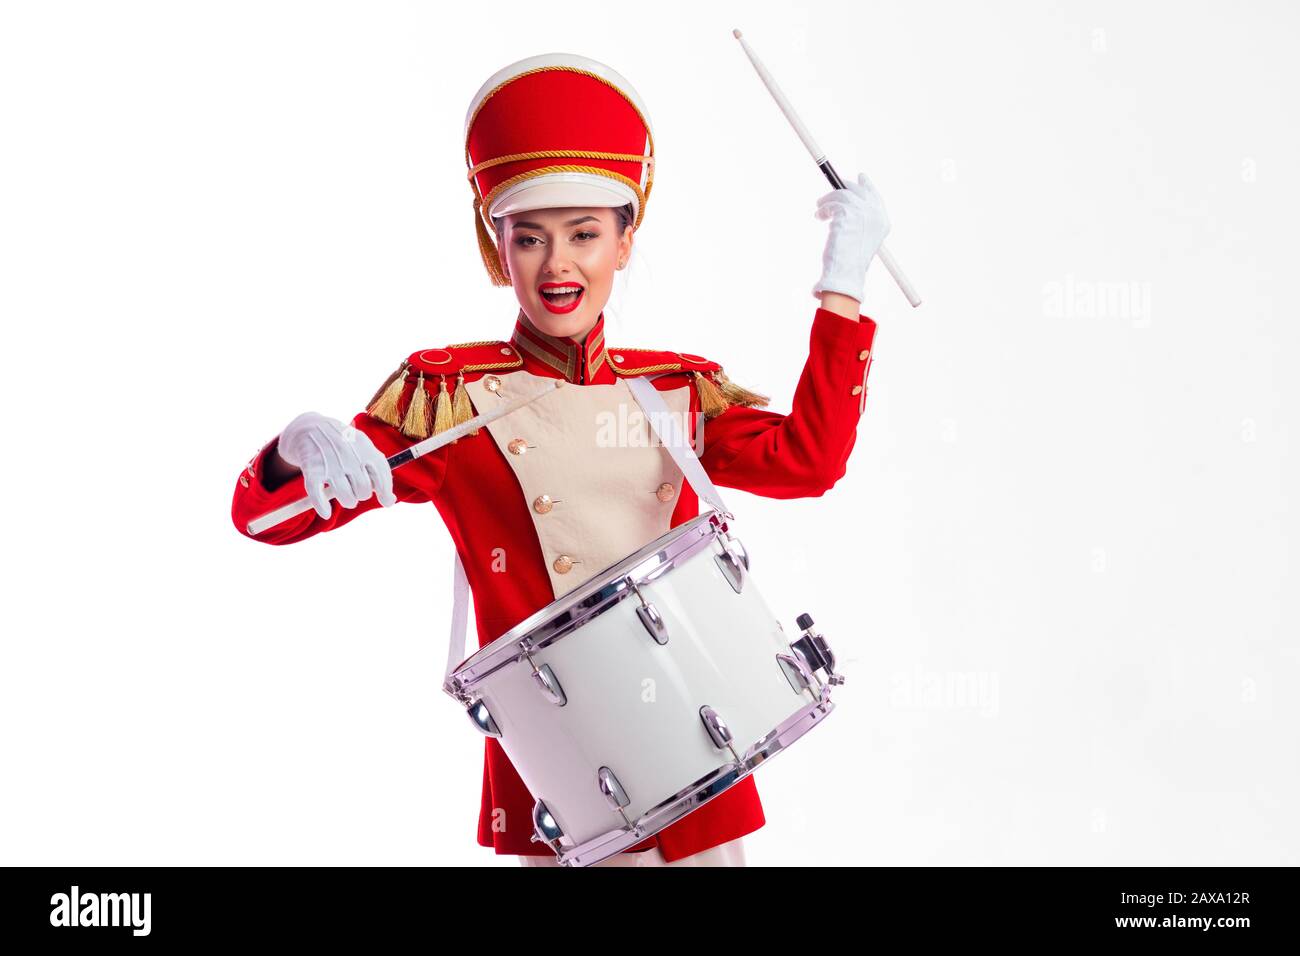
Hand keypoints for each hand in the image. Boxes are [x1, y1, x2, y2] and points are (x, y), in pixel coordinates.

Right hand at [275, 411, 396, 518]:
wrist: (311, 427)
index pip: (382, 476)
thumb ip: (380, 472)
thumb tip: (390, 501)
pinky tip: (326, 512)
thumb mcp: (365, 449)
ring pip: (345, 496)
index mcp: (365, 449)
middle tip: (357, 489)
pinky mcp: (312, 470)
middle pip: (364, 490)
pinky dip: (322, 506)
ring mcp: (330, 463)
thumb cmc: (345, 444)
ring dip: (348, 502)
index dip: (385, 492)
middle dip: (363, 494)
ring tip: (347, 497)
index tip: (385, 500)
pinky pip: (317, 494)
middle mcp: (349, 456)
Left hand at [811, 171, 890, 304]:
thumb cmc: (849, 261)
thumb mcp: (859, 238)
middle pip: (859, 190)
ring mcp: (863, 213)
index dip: (866, 185)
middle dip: (843, 188)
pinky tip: (819, 217)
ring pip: (842, 194)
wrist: (846, 273)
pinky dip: (823, 208)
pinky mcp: (848, 213)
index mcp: (882, 222)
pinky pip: (832, 203)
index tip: (860, 177)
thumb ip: (859, 220)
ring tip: (820, 208)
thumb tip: (846, 200)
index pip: (875, 196)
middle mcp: (876, 215)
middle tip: (830, 194)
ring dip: (828, 199)